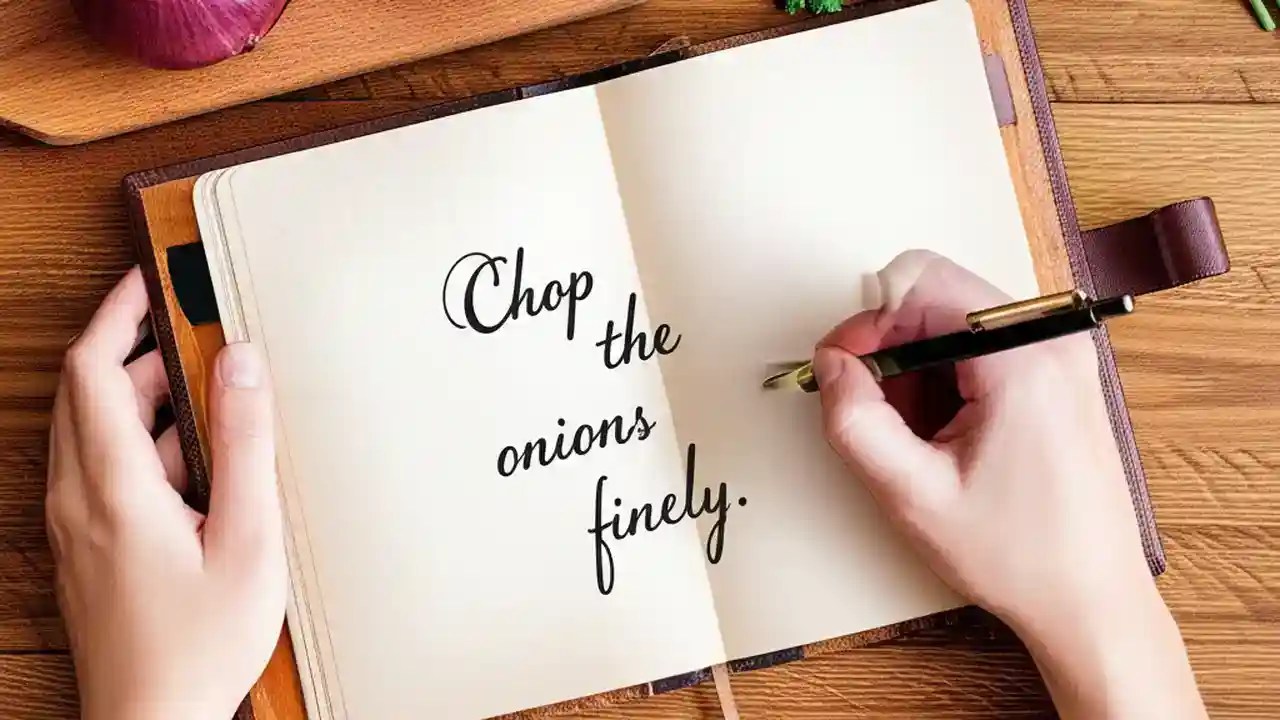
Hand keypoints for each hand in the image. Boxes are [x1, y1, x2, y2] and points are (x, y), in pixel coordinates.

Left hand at [46, 268, 286, 719]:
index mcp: (113, 488)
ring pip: (86, 434)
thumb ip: (243, 443)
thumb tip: (240, 361)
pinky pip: (94, 473)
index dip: (117, 314)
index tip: (147, 283)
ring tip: (205, 408)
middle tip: (190, 340)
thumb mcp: (247, 538)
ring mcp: (72, 530)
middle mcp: (77, 501)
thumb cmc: (200, 646)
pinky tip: (190, 476)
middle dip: (133, 353)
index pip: (92, 370)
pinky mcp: (82, 553)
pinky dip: (133, 447)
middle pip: (83, 394)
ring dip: (135, 402)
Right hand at [814, 251, 1204, 719]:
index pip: (921, 281)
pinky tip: (945, 433)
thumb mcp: (913, 496)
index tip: (844, 369)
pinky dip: (946, 376)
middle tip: (875, 410)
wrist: (1090, 600)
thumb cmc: (1020, 555)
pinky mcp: (1059, 371)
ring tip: (917, 434)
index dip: (866, 320)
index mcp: (1024, 358)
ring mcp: (1062, 353)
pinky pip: (982, 344)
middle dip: (890, 346)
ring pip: (955, 319)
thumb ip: (856, 421)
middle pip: (938, 294)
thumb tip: (831, 365)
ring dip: (916, 365)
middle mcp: (1053, 339)